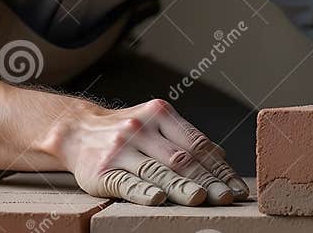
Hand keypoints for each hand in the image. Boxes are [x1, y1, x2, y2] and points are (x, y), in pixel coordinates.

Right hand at [48, 98, 248, 205]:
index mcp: (159, 113)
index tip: (236, 187)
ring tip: (201, 199)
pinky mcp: (103, 171)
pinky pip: (127, 183)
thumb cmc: (126, 130)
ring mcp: (120, 149)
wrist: (76, 130)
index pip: (196, 143)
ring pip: (157, 171)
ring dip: (182, 187)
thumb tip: (221, 157)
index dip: (218, 167)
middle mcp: (140, 128)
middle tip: (227, 198)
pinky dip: (143, 192)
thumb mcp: (154, 121)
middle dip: (207, 180)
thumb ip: (184, 137)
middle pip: (180, 158)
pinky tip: (159, 200)